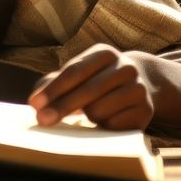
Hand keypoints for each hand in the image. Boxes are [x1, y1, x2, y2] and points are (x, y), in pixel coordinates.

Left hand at [28, 44, 153, 130]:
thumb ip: (53, 82)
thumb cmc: (96, 79)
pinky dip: (103, 126)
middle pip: (87, 91)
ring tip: (90, 112)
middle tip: (42, 121)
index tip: (35, 104)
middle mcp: (125, 68)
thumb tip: (36, 102)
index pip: (74, 71)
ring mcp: (138, 89)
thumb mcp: (78, 73)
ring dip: (87, 116)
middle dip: (61, 107)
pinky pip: (114, 126)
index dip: (53, 89)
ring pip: (100, 110)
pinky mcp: (145, 112)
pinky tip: (106, 119)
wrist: (137, 85)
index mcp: (105, 53)